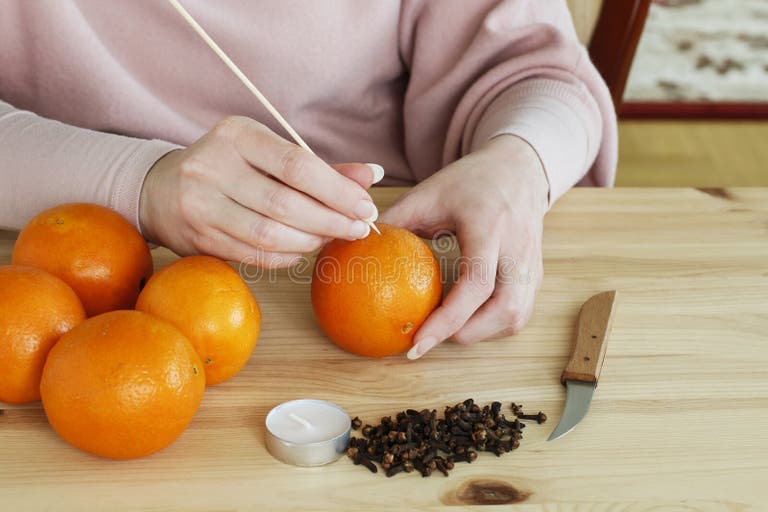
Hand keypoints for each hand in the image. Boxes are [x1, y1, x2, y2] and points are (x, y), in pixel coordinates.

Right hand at [139, 116, 380, 266]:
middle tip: (359, 228)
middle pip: (286, 203)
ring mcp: (201, 204)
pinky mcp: (198, 238)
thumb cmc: (229, 168)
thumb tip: (372, 175)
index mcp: (237, 135)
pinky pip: (256, 255)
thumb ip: (320, 167)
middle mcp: (213, 166)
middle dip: (331, 220)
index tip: (365, 206)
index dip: (337, 190)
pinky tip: (303, 249)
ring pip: (271, 234)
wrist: (159, 189)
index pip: (297, 164)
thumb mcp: (269, 154)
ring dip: (312, 241)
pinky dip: (288, 257)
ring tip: (331, 236)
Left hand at [379, 135, 548, 358]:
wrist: (518, 168)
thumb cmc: (469, 181)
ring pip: (517, 315)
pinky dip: (494, 324)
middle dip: (467, 334)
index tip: (417, 343)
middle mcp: (517, 247)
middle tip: (429, 340)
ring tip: (448, 331)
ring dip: (482, 332)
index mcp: (489, 226)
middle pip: (506, 309)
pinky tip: (468, 321)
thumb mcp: (428, 193)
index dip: (448, 319)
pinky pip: (521, 311)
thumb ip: (395, 221)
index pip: (475, 283)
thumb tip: (355, 246)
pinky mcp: (537, 272)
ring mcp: (532, 262)